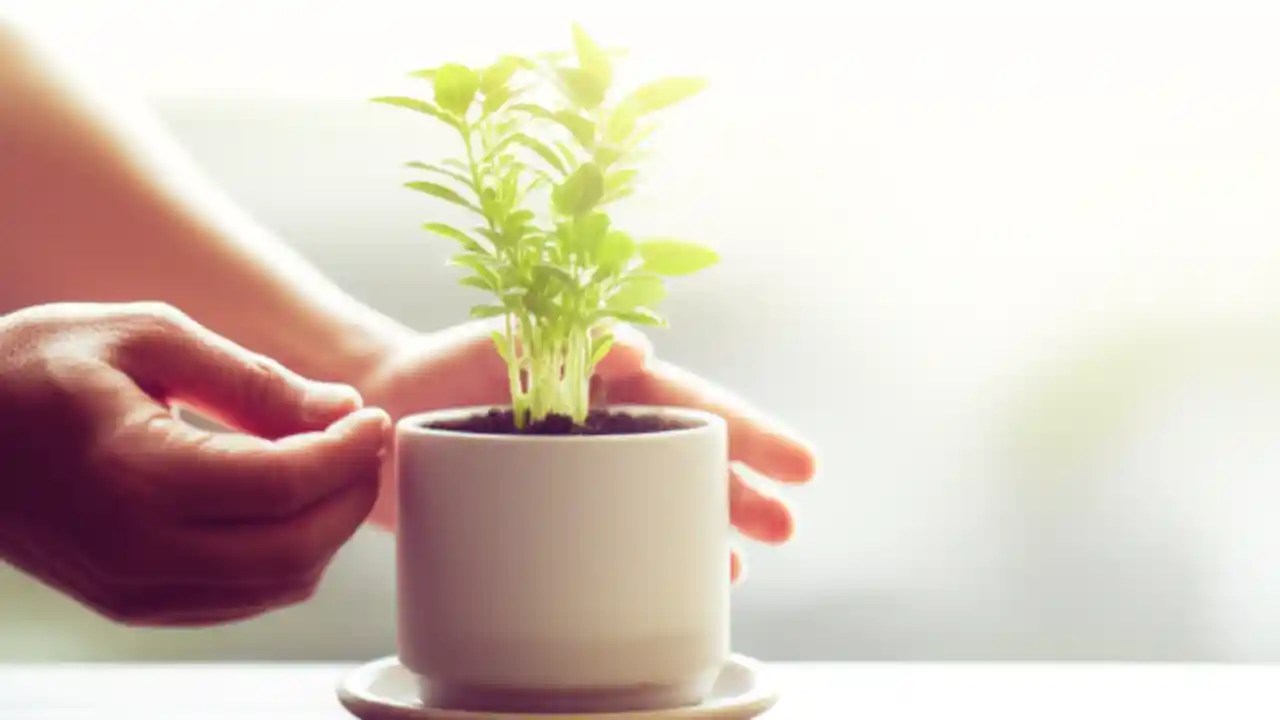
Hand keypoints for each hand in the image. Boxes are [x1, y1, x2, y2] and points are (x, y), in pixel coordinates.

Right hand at [0, 303, 388, 625]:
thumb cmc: (35, 367)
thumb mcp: (146, 337)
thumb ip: (252, 378)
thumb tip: (340, 407)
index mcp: (138, 475)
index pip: (284, 485)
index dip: (348, 453)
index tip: (373, 418)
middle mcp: (138, 550)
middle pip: (296, 549)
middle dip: (350, 496)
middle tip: (362, 445)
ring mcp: (134, 589)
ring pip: (278, 584)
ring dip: (325, 529)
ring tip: (328, 466)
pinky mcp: (134, 603)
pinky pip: (243, 597)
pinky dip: (286, 556)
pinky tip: (285, 503)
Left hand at [356, 322, 816, 582]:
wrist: (376, 412)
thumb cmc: (438, 368)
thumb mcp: (499, 343)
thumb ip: (564, 340)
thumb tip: (637, 350)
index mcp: (602, 382)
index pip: (690, 405)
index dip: (747, 432)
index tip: (800, 464)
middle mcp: (603, 428)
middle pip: (689, 459)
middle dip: (743, 490)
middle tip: (787, 524)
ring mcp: (581, 474)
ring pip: (661, 499)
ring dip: (708, 529)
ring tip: (749, 563)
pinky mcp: (550, 513)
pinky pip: (614, 535)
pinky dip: (651, 554)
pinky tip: (684, 577)